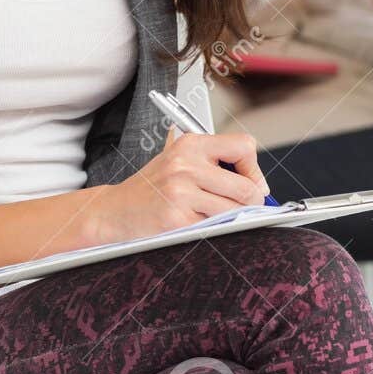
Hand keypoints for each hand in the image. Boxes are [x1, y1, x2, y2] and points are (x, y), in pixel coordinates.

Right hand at [97, 131, 269, 242]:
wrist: (115, 210)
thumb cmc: (152, 188)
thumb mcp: (179, 161)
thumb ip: (214, 163)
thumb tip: (257, 183)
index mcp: (191, 144)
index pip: (244, 146)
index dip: (254, 169)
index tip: (252, 183)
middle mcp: (186, 164)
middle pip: (246, 186)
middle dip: (251, 201)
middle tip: (242, 207)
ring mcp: (181, 191)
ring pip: (234, 210)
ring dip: (232, 218)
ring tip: (214, 214)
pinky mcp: (177, 218)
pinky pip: (214, 227)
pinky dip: (211, 229)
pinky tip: (195, 223)